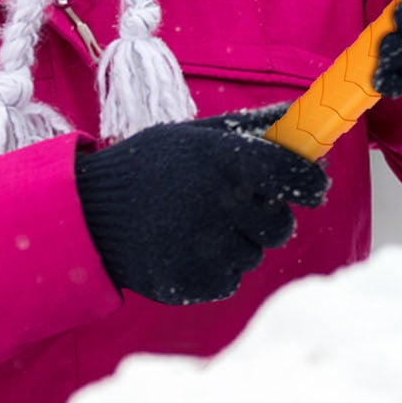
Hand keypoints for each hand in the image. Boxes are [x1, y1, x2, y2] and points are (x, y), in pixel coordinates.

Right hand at [76, 114, 327, 304]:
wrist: (88, 214)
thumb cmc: (151, 167)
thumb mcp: (196, 136)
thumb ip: (253, 127)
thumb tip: (303, 118)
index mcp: (225, 161)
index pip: (295, 174)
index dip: (312, 183)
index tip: (313, 188)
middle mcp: (220, 205)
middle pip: (280, 225)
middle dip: (269, 217)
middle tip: (238, 206)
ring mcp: (207, 250)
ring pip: (255, 254)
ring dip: (239, 242)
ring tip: (199, 225)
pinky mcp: (193, 284)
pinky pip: (231, 280)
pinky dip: (217, 268)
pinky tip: (186, 247)